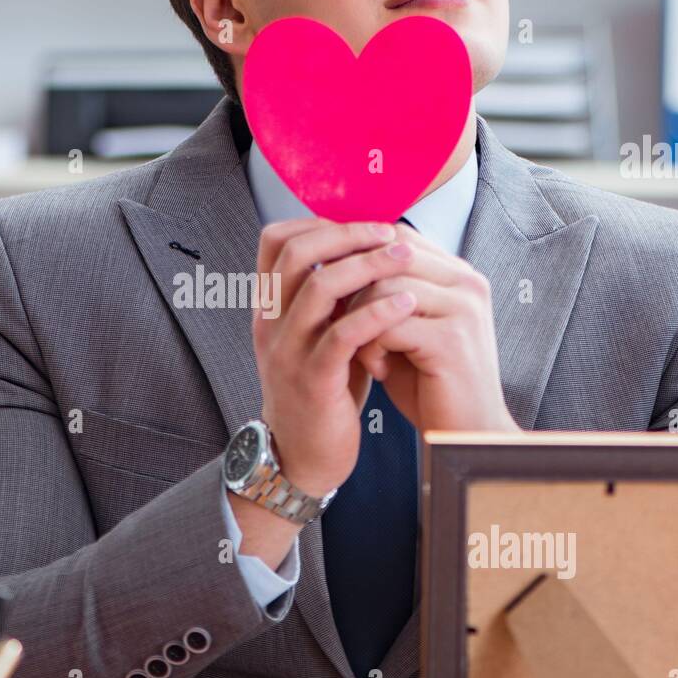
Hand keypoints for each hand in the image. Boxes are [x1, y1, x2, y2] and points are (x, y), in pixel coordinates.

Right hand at [251, 217, 425, 494]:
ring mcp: (288, 350)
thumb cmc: (321, 390)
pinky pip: (343, 334)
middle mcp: (271, 322)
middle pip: (297, 252)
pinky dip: (378, 312)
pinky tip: (407, 304)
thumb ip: (330, 298)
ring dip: (369, 265)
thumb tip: (368, 249)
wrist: (302, 455)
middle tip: (389, 231)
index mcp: (269, 306)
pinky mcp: (313, 379)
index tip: (360, 224)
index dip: (317, 221)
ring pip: (321, 286)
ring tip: (406, 258)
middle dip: (348, 234)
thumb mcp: (317, 335)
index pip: (274, 240)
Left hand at [341, 222, 518, 434]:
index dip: (359, 257)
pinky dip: (371, 347)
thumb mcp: (404, 328)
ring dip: (360, 321)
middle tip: (343, 325)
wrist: (464, 436)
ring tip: (366, 352)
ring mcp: (463, 308)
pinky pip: (388, 325)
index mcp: (458, 275)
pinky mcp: (452, 339)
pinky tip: (377, 369)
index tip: (337, 290)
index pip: (397, 237)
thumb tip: (333, 263)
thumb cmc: (429, 384)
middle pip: (387, 255)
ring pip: (382, 288)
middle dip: (354, 290)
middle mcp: (467, 282)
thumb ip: (383, 294)